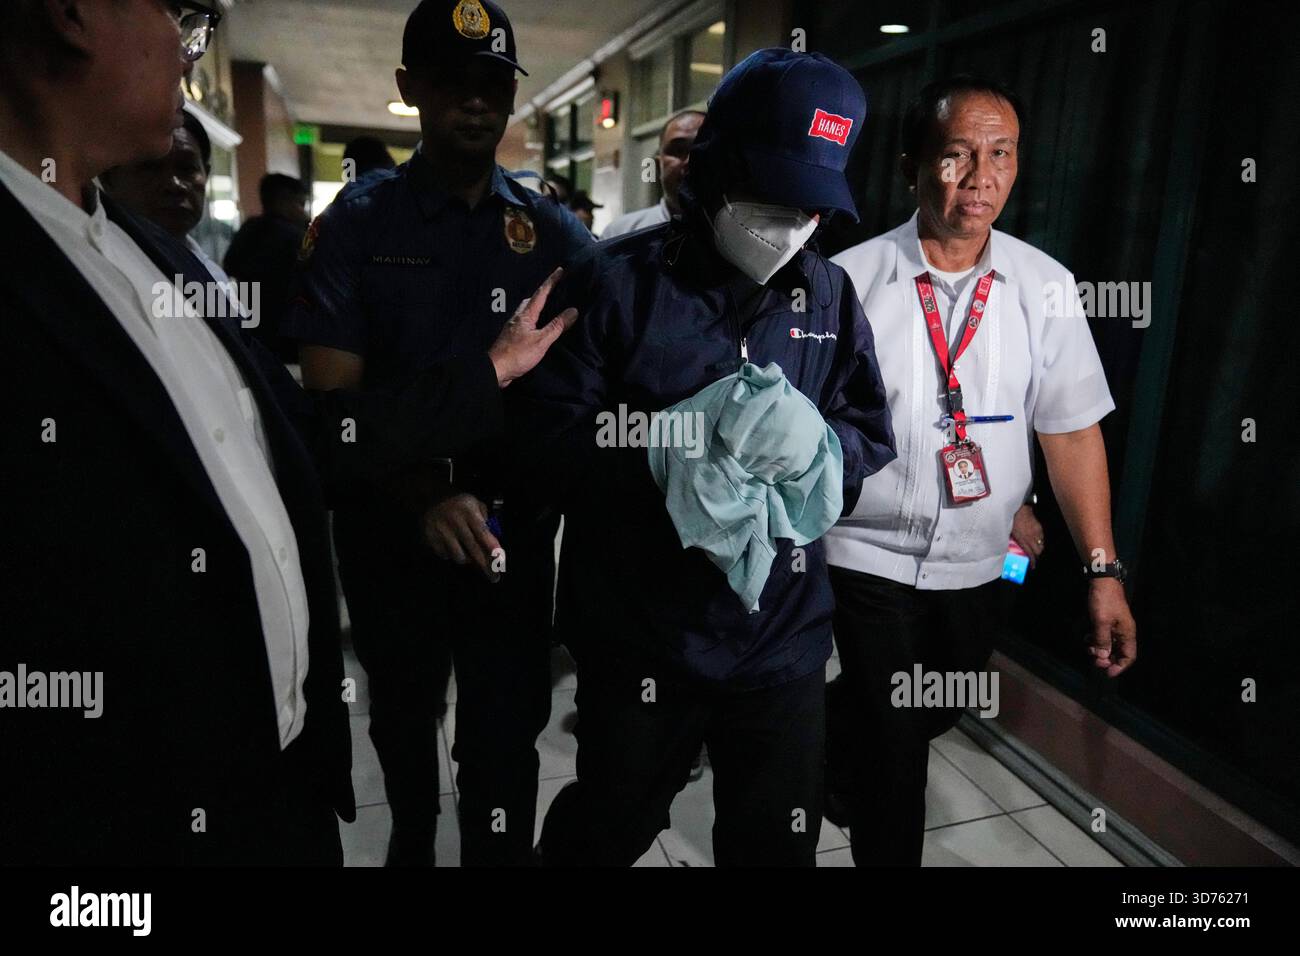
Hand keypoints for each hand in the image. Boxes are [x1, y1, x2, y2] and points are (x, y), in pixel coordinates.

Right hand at [422, 493, 502, 581]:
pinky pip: (445, 555)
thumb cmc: (460, 504)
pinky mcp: (431, 539)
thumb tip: (493, 543)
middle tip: (494, 577)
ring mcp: (442, 532)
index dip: (491, 547)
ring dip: (467, 559)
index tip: (500, 560)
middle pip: (472, 548)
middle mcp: (455, 522)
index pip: (482, 533)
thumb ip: (485, 521)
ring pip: (459, 556)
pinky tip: (452, 547)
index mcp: (468, 512)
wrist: (431, 498)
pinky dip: (451, 555)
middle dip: (485, 565)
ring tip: (469, 556)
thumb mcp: (475, 504)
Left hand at [488, 267, 578, 387]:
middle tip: (554, 289)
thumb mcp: (541, 341)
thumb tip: (573, 310)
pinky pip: (525, 322)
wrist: (496, 370)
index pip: (541, 294)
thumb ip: (557, 326)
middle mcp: (518, 317)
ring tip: (548, 307)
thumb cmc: (518, 354)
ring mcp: (513, 327)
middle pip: (531, 300)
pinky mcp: (512, 338)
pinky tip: (537, 326)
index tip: (560, 270)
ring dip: (537, 306)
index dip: (551, 281)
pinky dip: (534, 319)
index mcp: (526, 315)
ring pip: (527, 311)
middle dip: (543, 292)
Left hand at [1011, 503, 1045, 567]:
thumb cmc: (1012, 520)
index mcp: (1022, 539)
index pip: (1030, 554)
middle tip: (1034, 559)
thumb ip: (1011, 541)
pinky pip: (1042, 538)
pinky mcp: (1039, 528)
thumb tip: (1009, 549)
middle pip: (1038, 551)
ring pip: (1041, 545)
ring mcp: (1036, 532)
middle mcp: (1031, 537)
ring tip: (1035, 550)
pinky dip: (1040, 541)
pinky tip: (1036, 541)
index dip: (1032, 561)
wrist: (1020, 509)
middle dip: (1037, 557)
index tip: (1033, 566)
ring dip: (1039, 549)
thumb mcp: (1009, 532)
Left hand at [1086, 578, 1136, 676]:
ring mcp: (1115, 626)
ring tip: (1089, 648)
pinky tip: (1087, 639)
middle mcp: (1124, 631)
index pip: (1129, 656)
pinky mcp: (1107, 621)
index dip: (1119, 667)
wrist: (1101, 580)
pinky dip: (1096, 641)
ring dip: (1100, 650)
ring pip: (1110, 645)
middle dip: (1107, 659)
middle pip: (1119, 653)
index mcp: (1127, 633)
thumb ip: (1102, 640)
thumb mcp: (1101, 621)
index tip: (1107, 673)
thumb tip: (1103, 658)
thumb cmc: (1103, 600)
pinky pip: (1103, 636)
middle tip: (1094, 661)